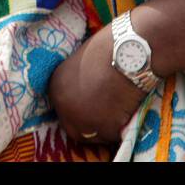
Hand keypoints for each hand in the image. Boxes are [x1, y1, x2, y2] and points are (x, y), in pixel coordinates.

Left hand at [48, 23, 149, 143]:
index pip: (64, 108)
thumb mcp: (82, 62)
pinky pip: (112, 137)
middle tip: (108, 113)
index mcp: (55, 86)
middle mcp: (63, 106)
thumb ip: (79, 79)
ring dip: (104, 128)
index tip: (94, 105)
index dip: (81, 108)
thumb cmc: (109, 48)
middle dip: (90, 122)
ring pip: (92, 135)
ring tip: (120, 110)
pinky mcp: (103, 130)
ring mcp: (82, 120)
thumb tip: (88, 91)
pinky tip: (128, 111)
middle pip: (74, 126)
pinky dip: (121, 129)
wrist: (129, 51)